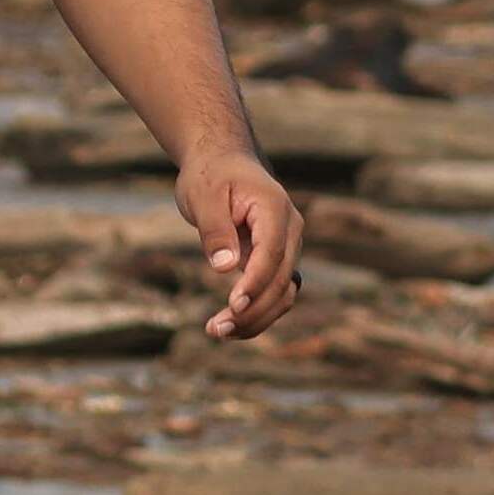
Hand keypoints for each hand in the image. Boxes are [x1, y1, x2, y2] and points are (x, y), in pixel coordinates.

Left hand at [182, 142, 308, 341]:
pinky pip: (276, 293)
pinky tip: (229, 326)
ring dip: (256, 318)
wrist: (222, 162)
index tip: (232, 306)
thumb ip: (215, 230)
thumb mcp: (203, 195)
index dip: (255, 283)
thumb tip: (225, 268)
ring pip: (284, 293)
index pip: (272, 253)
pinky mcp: (277, 261)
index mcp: (275, 208)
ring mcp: (287, 247)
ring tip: (217, 332)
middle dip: (253, 309)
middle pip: (282, 280)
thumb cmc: (211, 175)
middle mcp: (290, 230)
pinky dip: (257, 312)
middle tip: (216, 329)